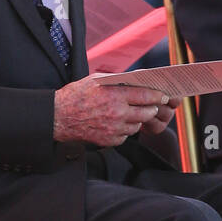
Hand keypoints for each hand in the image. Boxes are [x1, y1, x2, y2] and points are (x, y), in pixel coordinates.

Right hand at [53, 76, 169, 146]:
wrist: (58, 117)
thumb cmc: (76, 95)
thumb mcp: (96, 80)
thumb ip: (118, 80)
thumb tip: (137, 79)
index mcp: (115, 96)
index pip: (146, 96)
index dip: (158, 96)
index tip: (162, 96)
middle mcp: (117, 113)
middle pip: (147, 112)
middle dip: (151, 108)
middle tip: (150, 106)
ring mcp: (114, 129)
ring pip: (137, 125)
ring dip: (137, 119)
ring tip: (129, 114)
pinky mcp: (109, 140)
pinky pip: (126, 136)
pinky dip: (124, 130)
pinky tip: (116, 124)